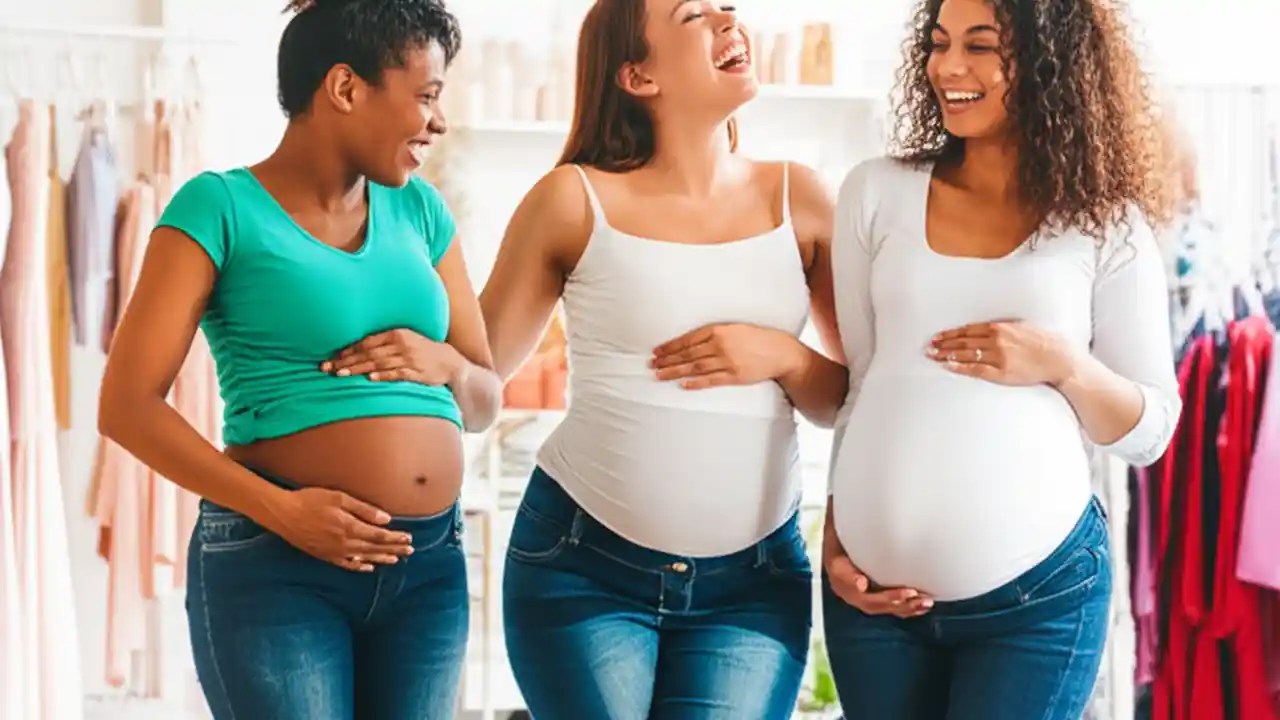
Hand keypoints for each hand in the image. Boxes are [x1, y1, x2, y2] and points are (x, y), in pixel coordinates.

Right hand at [266, 487, 412, 571]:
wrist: (283, 514)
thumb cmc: (311, 500)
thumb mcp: (339, 498)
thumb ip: (364, 509)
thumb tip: (386, 519)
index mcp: (350, 527)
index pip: (379, 536)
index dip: (395, 538)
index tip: (409, 538)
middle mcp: (344, 543)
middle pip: (375, 548)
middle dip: (394, 549)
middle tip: (410, 551)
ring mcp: (334, 552)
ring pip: (364, 558)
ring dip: (381, 558)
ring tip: (396, 559)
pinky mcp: (324, 556)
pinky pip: (346, 564)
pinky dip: (359, 566)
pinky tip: (368, 567)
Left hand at [322, 329, 463, 385]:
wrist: (450, 362)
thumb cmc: (423, 350)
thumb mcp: (405, 339)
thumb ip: (384, 343)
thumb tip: (357, 350)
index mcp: (397, 334)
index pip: (367, 342)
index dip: (348, 350)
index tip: (331, 358)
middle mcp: (401, 344)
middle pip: (369, 353)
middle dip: (347, 361)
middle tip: (328, 368)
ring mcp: (409, 359)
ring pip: (378, 363)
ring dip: (359, 369)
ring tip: (341, 374)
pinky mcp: (416, 373)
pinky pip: (396, 374)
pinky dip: (383, 376)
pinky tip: (370, 378)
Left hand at [650, 323, 801, 389]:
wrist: (780, 352)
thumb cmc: (757, 338)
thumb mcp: (734, 329)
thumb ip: (714, 334)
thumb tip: (691, 344)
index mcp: (719, 330)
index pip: (688, 340)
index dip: (670, 346)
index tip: (656, 351)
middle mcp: (721, 345)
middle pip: (688, 354)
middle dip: (668, 360)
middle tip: (652, 365)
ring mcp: (727, 362)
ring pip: (695, 367)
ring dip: (675, 371)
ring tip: (660, 375)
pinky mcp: (735, 376)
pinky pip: (711, 381)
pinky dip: (696, 383)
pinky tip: (683, 385)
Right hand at [823, 510, 932, 617]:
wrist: (845, 537)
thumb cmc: (846, 526)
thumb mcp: (841, 517)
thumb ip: (846, 513)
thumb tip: (847, 493)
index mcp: (836, 565)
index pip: (841, 576)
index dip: (851, 581)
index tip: (862, 582)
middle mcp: (847, 585)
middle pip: (865, 599)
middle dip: (888, 599)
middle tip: (908, 593)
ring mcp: (862, 594)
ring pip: (881, 607)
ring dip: (903, 606)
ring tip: (923, 602)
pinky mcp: (877, 596)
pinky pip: (891, 606)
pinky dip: (907, 607)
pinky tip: (923, 604)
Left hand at [928, 320, 1075, 386]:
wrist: (1058, 357)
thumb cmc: (1042, 342)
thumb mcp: (1020, 327)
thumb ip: (1001, 329)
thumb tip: (985, 330)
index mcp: (999, 328)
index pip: (968, 330)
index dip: (951, 333)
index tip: (938, 336)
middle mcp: (995, 340)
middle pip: (963, 342)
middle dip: (944, 344)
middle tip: (929, 346)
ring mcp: (997, 356)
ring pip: (966, 355)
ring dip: (947, 355)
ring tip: (933, 356)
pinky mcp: (1001, 372)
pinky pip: (975, 369)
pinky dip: (960, 367)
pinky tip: (948, 366)